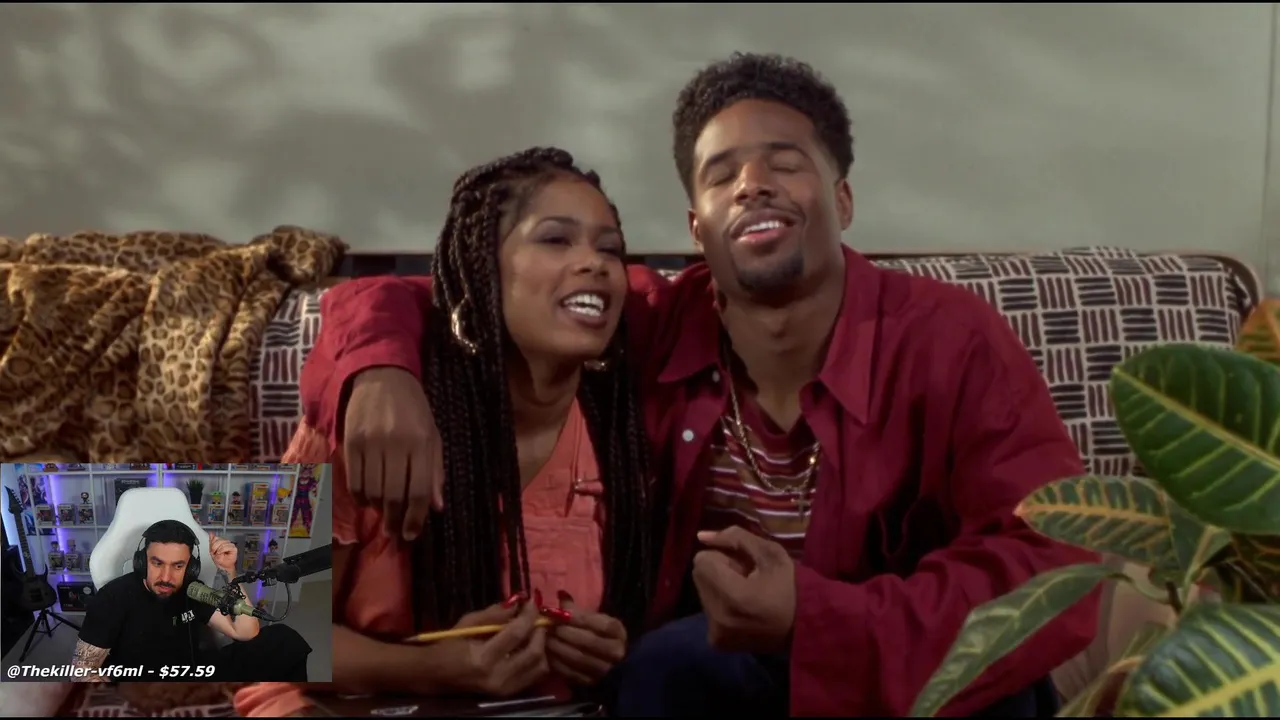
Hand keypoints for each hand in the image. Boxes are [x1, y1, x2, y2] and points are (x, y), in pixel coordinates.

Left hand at [208, 533, 236, 574]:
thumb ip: (211, 542)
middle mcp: (226, 542)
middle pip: (218, 540)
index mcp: (221, 542)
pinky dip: (222, 550)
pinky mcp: (234, 548)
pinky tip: (221, 553)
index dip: (212, 544)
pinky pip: (226, 546)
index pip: (216, 538)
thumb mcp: (212, 550)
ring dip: (218, 550)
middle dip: (214, 547)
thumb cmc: (219, 560)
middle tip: (214, 552)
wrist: (223, 566)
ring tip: (218, 554)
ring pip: (222, 543)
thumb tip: (211, 534)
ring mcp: (230, 545)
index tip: (212, 549)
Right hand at [344, 366, 443, 540]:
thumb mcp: (433, 436)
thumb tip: (436, 508)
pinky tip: (366, 500)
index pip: (418, 491)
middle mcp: (396, 444)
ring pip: (371, 491)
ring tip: (383, 513)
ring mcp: (370, 443)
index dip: (415, 518)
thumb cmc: (413, 409)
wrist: (381, 376)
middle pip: (393, 496)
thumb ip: (435, 472)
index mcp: (421, 443)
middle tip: (395, 533)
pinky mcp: (350, 442)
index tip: (412, 534)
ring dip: (377, 510)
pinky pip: (353, 480)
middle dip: (394, 521)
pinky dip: (359, 497)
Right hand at [445, 597, 549, 696]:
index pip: (516, 633)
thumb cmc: (449, 646)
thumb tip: (518, 603)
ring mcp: (504, 689)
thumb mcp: (468, 623)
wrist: (436, 676)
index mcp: (483, 658)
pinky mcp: (508, 694)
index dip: (528, 614)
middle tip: (535, 617)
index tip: (532, 601)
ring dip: (541, 646)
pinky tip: (528, 647)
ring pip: (539, 666)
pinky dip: (537, 659)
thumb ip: (494, 613)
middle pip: (534, 652)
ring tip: (533, 632)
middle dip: (539, 630)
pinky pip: (534, 676)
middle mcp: (497, 676)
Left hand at [545, 592, 626, 685]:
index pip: (600, 624)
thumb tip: (560, 594)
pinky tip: (547, 654)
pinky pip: (571, 673)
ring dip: (558, 648)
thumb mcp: (592, 618)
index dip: (578, 617)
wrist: (604, 661)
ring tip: (544, 639)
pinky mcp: (591, 683)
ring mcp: (604, 670)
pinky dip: (557, 663)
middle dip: (565, 632)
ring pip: (578, 658)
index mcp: (618, 632)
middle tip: (547, 626)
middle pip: (588, 641)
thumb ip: (576, 609)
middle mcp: (615, 652)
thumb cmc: (595, 633)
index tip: (556, 612)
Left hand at [692, 527, 796, 653]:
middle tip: (747, 580)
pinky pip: (708, 611)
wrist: (805, 628)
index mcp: (732, 595)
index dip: (724, 557)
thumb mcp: (769, 553)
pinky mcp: (717, 643)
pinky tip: (743, 610)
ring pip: (703, 593)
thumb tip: (701, 535)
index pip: (702, 560)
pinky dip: (721, 606)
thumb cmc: (790, 587)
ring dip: (720, 588)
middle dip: (719, 572)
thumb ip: (735, 537)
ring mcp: (716, 633)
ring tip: (747, 594)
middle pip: (699, 576)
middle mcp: (718, 617)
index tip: (745, 566)